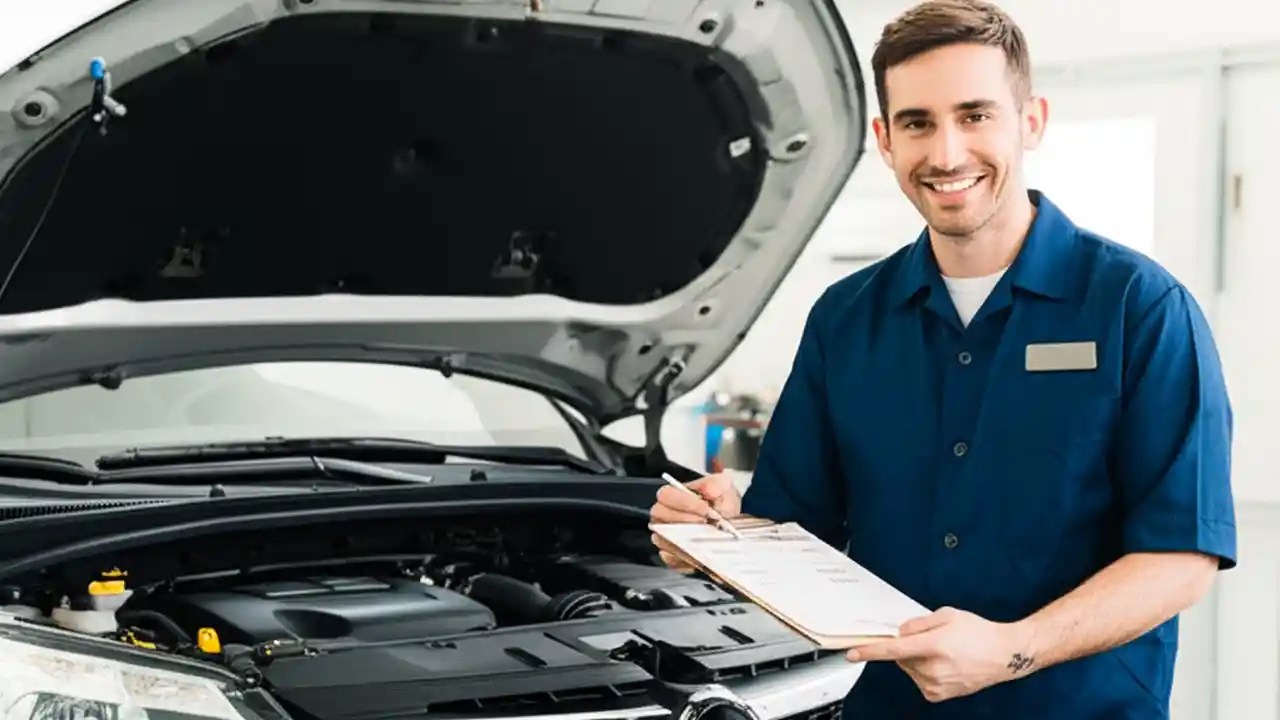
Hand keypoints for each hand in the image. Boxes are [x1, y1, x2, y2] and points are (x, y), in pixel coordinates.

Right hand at [649, 472, 741, 571]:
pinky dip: (688, 559)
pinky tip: (703, 554)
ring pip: (666, 542)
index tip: (707, 509)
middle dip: (689, 524)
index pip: (667, 496)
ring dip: (688, 542)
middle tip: (708, 525)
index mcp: (670, 495)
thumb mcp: (722, 486)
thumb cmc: (718, 503)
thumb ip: (716, 484)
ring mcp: (664, 537)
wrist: (726, 521)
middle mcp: (662, 516)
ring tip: (708, 540)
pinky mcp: (670, 556)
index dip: (687, 503)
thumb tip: (709, 491)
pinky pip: (672, 560)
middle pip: (663, 520)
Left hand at [844, 607, 1034, 702]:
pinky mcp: (938, 694)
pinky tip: (944, 664)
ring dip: (916, 659)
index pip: (893, 650)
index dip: (870, 651)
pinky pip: (919, 679)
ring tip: (944, 652)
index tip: (852, 653)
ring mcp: (936, 685)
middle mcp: (934, 669)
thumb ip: (918, 623)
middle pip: (901, 657)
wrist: (1005, 655)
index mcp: (935, 646)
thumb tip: (899, 632)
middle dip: (908, 646)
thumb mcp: (947, 615)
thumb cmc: (979, 632)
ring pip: (909, 668)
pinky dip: (924, 670)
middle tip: (931, 639)